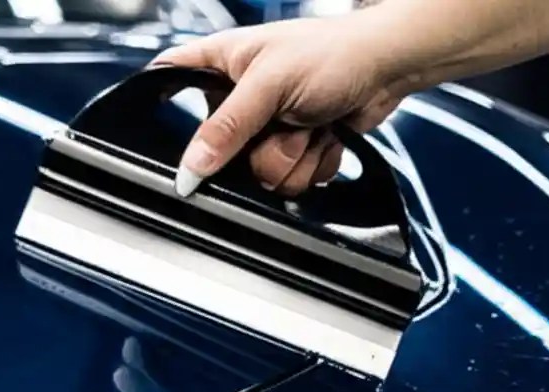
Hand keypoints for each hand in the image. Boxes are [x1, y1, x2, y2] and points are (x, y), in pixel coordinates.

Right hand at [150, 14, 406, 195]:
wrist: (386, 68)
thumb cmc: (332, 52)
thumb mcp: (270, 83)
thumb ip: (228, 126)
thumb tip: (193, 165)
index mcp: (219, 65)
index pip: (168, 83)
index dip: (163, 112)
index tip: (183, 140)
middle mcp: (239, 100)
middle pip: (221, 153)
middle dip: (260, 148)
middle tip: (284, 122)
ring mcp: (267, 129)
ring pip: (261, 175)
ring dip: (295, 157)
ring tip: (312, 125)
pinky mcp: (296, 150)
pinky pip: (293, 181)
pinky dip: (316, 162)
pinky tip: (327, 135)